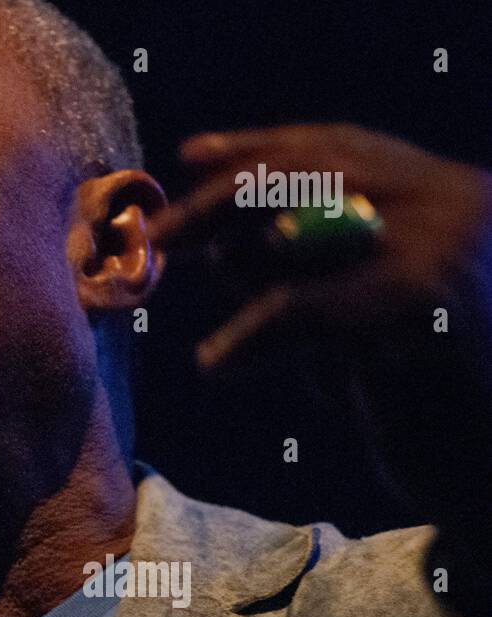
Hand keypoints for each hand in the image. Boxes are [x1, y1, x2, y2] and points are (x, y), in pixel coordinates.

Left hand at [149, 123, 491, 371]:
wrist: (489, 470)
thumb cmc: (426, 398)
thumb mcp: (365, 310)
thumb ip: (312, 261)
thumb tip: (215, 240)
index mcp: (452, 193)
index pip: (343, 146)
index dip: (258, 147)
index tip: (189, 155)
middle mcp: (459, 205)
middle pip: (313, 172)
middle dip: (223, 199)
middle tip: (157, 234)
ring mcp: (448, 248)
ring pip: (301, 230)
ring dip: (243, 278)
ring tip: (219, 342)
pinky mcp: (427, 304)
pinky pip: (302, 306)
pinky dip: (250, 335)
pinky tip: (216, 363)